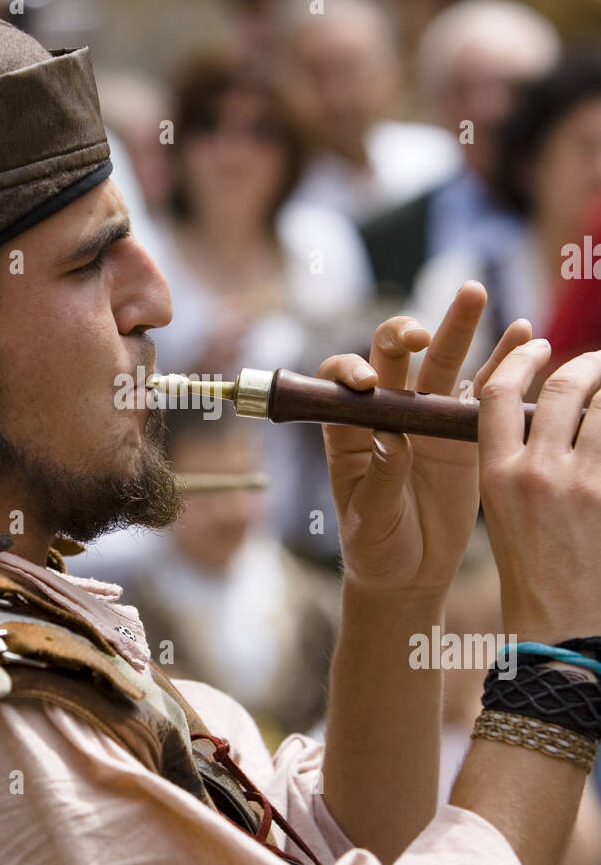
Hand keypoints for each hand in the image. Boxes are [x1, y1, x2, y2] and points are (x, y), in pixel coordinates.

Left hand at [318, 282, 532, 595]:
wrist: (410, 572)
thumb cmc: (376, 548)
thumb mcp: (370, 520)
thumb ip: (381, 480)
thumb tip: (391, 439)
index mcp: (348, 430)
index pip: (340, 380)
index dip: (351, 371)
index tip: (369, 382)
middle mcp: (387, 412)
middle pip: (393, 356)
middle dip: (406, 334)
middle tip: (422, 335)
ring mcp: (427, 417)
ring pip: (443, 361)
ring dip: (458, 326)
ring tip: (474, 292)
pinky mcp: (463, 431)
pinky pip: (485, 388)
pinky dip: (504, 360)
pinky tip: (524, 335)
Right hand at [479, 341, 600, 642]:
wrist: (563, 632)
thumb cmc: (535, 573)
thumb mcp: (506, 511)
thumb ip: (519, 459)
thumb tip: (552, 413)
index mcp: (495, 475)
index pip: (497, 393)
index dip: (519, 358)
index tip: (537, 345)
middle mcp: (535, 474)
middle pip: (564, 388)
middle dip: (589, 365)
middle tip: (599, 364)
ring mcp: (580, 485)